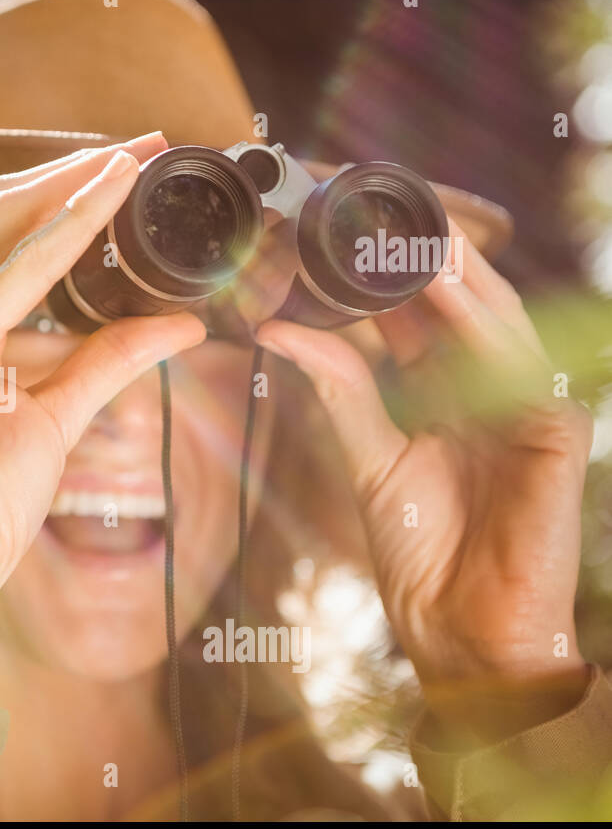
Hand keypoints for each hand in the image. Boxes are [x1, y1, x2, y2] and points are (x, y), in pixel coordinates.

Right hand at [0, 133, 206, 681]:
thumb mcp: (58, 415)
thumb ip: (109, 360)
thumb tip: (182, 324)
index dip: (65, 191)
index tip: (131, 168)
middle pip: (0, 209)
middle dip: (76, 168)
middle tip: (150, 143)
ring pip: (3, 220)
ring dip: (76, 180)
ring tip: (140, 153)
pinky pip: (14, 272)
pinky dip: (67, 227)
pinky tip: (112, 194)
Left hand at [257, 220, 592, 742]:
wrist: (461, 628)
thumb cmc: (421, 550)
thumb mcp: (369, 457)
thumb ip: (337, 388)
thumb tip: (273, 329)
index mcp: (441, 388)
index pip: (410, 311)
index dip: (375, 265)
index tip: (326, 222)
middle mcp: (484, 384)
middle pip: (453, 301)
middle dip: (415, 250)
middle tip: (367, 200)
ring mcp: (523, 402)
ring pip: (491, 318)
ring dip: (453, 270)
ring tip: (409, 224)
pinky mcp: (555, 429)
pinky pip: (517, 363)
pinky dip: (481, 323)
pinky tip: (447, 285)